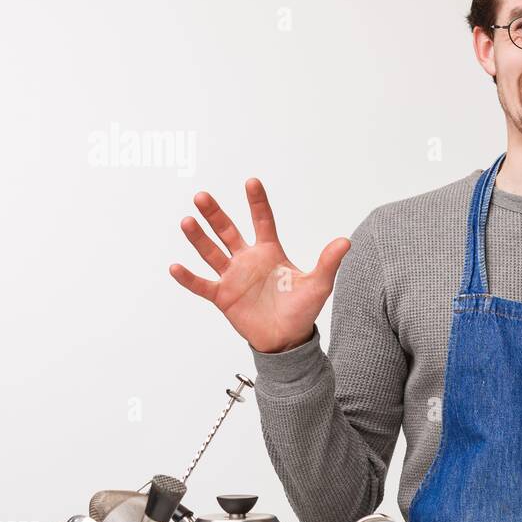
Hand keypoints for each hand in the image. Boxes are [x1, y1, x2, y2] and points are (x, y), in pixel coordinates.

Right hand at [169, 178, 350, 353]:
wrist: (287, 339)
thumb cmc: (302, 310)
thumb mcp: (318, 284)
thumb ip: (327, 262)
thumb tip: (346, 241)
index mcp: (270, 252)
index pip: (262, 221)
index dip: (257, 202)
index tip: (251, 182)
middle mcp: (248, 260)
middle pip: (228, 231)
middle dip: (215, 215)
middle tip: (202, 196)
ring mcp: (233, 277)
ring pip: (211, 253)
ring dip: (199, 238)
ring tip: (187, 221)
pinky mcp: (222, 296)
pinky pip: (201, 285)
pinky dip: (188, 277)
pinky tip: (175, 266)